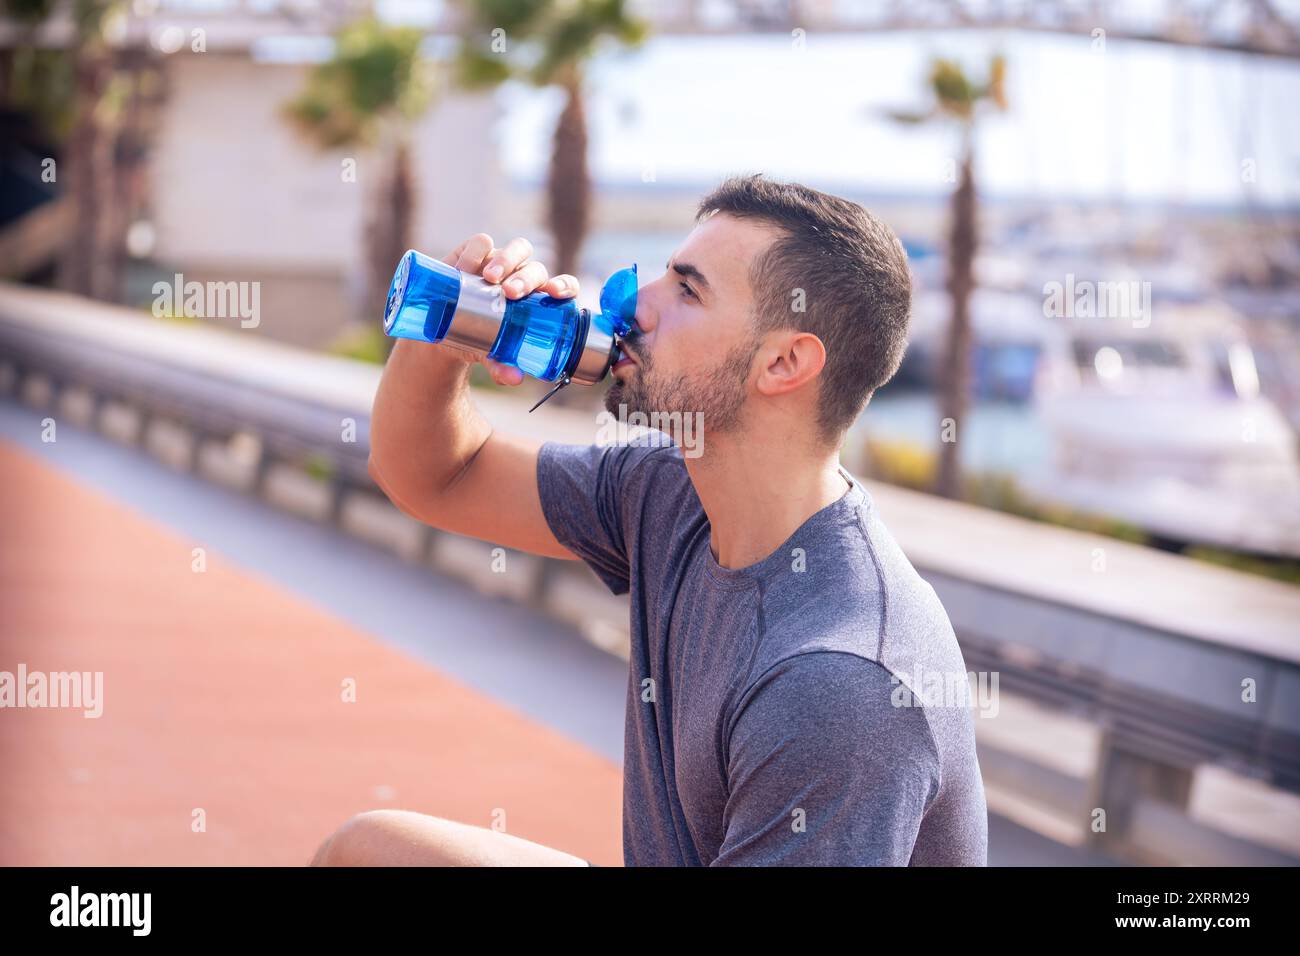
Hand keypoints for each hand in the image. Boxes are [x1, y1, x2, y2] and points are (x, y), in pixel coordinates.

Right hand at [440, 234, 579, 386]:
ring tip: (490, 278)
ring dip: (506, 260)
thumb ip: (500, 365)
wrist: (440, 328)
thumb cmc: (476, 339)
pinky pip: (482, 243)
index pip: (562, 286)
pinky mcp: (475, 252)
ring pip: (517, 249)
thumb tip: (514, 379)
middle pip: (536, 269)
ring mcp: (500, 262)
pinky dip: (477, 251)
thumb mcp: (488, 354)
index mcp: (537, 300)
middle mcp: (522, 277)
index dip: (564, 285)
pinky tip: (467, 266)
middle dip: (526, 279)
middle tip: (510, 294)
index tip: (555, 294)